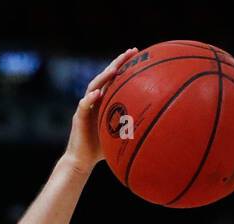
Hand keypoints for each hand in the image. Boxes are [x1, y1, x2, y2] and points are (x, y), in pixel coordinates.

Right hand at [63, 48, 137, 174]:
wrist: (82, 162)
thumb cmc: (100, 150)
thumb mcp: (119, 136)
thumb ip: (131, 128)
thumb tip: (154, 127)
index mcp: (104, 102)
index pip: (114, 79)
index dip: (124, 66)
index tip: (137, 54)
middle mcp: (94, 100)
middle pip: (105, 76)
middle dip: (118, 63)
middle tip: (131, 52)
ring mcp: (86, 107)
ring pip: (93, 86)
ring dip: (104, 77)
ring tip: (114, 69)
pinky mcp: (79, 117)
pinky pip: (84, 105)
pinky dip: (90, 99)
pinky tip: (98, 93)